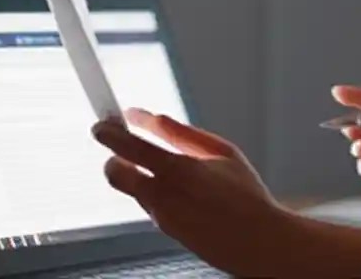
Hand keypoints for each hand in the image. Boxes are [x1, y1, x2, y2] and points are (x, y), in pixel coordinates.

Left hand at [92, 108, 286, 276]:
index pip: (128, 147)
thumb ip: (183, 133)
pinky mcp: (165, 229)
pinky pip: (150, 204)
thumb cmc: (246, 196)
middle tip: (121, 149)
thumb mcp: (222, 152)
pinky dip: (155, 192)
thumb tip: (155, 119)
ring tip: (158, 168)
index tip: (104, 125)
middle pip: (114, 173)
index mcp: (177, 169)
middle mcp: (162, 194)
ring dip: (137, 175)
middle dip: (113, 158)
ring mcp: (160, 215)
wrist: (256, 241)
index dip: (109, 133)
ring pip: (132, 189)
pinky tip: (179, 189)